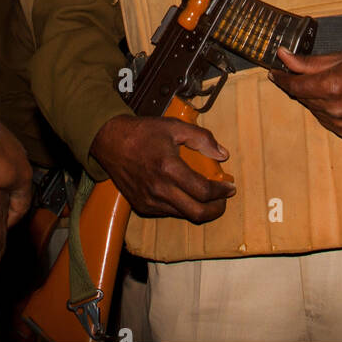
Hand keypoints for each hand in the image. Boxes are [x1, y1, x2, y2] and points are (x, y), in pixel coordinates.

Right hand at [90, 114, 234, 225]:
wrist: (110, 142)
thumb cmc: (143, 132)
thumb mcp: (175, 126)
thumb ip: (202, 139)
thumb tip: (223, 154)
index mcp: (169, 168)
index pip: (204, 191)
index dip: (222, 192)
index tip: (230, 187)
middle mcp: (159, 189)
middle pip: (197, 212)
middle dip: (216, 210)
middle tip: (223, 200)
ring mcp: (149, 200)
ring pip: (183, 215)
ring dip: (199, 208)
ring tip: (207, 196)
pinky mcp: (142, 206)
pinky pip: (168, 212)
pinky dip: (181, 207)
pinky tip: (185, 194)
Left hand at [269, 48, 341, 139]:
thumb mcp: (337, 57)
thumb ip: (306, 62)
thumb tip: (282, 56)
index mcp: (333, 85)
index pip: (295, 86)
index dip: (282, 79)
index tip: (274, 72)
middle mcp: (335, 107)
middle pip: (302, 97)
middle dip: (300, 84)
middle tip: (304, 72)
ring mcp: (341, 122)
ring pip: (312, 108)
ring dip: (313, 96)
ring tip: (330, 83)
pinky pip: (323, 119)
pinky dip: (324, 108)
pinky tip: (336, 97)